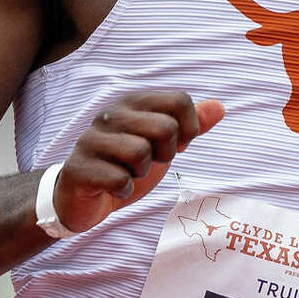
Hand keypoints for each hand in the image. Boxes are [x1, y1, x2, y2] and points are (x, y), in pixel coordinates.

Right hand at [54, 91, 225, 232]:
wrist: (81, 197)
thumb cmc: (124, 165)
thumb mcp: (162, 144)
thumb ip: (189, 125)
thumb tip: (220, 107)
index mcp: (132, 103)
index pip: (179, 100)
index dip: (188, 129)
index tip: (174, 145)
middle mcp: (110, 114)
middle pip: (164, 127)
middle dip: (164, 154)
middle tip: (147, 163)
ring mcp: (91, 140)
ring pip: (140, 152)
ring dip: (140, 173)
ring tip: (127, 173)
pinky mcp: (79, 167)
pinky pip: (119, 179)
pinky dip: (123, 190)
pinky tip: (112, 188)